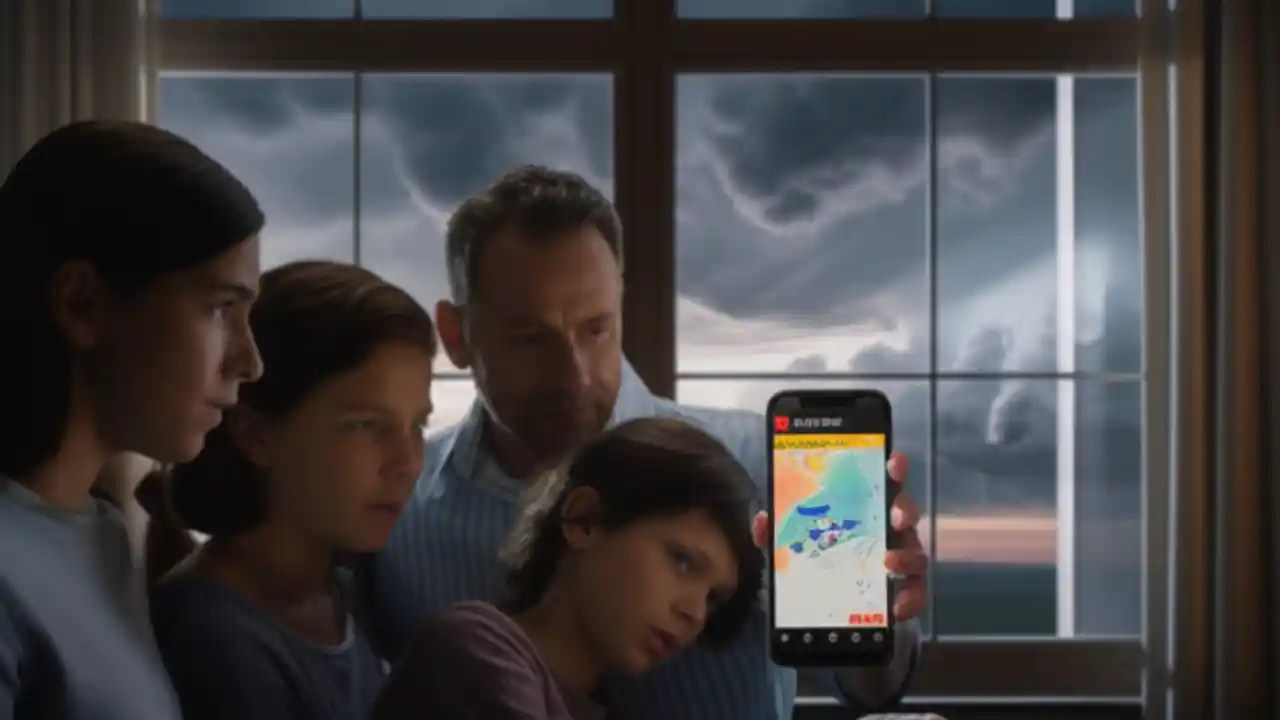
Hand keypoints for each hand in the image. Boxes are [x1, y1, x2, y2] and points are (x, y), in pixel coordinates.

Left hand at [751, 452, 928, 621]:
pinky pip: (915, 593)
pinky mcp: (902, 590)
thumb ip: (776, 532)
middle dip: (905, 510)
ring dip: (908, 556)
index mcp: (863, 510)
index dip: (893, 469)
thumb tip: (763, 521)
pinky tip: (898, 609)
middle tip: (895, 517)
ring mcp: (898, 559)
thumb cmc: (813, 559)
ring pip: (917, 553)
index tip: (894, 461)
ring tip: (890, 563)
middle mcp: (886, 530)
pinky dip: (911, 600)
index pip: (882, 483)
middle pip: (906, 513)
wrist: (818, 604)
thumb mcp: (789, 543)